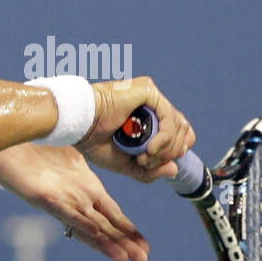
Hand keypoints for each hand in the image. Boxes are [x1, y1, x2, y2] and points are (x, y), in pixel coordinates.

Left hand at [0, 143, 149, 260]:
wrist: (7, 148)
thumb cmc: (40, 151)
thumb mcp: (73, 158)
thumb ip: (89, 171)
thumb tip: (105, 167)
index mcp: (88, 192)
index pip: (114, 217)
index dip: (130, 233)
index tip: (146, 248)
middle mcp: (78, 201)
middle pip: (106, 227)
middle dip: (126, 244)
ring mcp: (63, 201)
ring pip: (90, 225)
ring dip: (107, 242)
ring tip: (124, 257)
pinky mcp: (46, 198)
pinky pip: (67, 213)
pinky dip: (82, 224)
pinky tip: (96, 231)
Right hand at [74, 76, 195, 183]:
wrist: (79, 126)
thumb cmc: (95, 141)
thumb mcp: (126, 163)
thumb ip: (150, 170)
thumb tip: (175, 170)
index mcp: (147, 117)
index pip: (178, 131)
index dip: (177, 149)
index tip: (166, 162)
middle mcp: (152, 104)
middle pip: (182, 129)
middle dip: (171, 152)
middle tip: (148, 162)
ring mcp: (150, 96)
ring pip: (177, 125)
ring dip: (165, 149)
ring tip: (144, 158)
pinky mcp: (148, 90)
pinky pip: (168, 117)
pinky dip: (163, 138)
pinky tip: (149, 149)